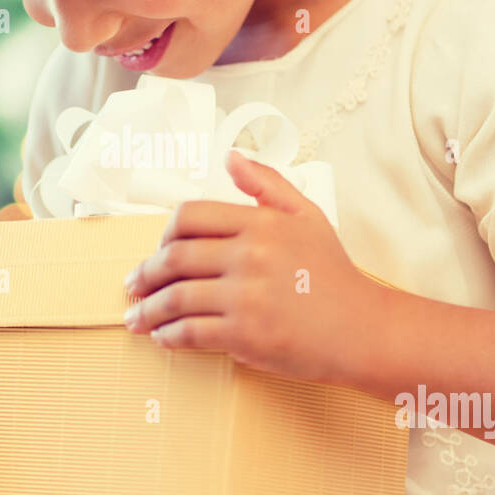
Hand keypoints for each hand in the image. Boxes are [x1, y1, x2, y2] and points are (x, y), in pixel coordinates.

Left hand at [121, 149, 376, 385]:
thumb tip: (231, 156)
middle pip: (174, 258)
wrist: (363, 329)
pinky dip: (168, 336)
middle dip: (144, 274)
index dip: (164, 233)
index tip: (158, 249)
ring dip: (148, 310)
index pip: (189, 216)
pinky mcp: (246, 335)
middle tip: (132, 285)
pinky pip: (190, 332)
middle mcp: (250, 256)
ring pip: (176, 298)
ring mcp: (246, 297)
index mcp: (260, 223)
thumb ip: (268, 184)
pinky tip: (163, 337)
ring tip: (136, 317)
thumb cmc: (334, 274)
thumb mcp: (308, 215)